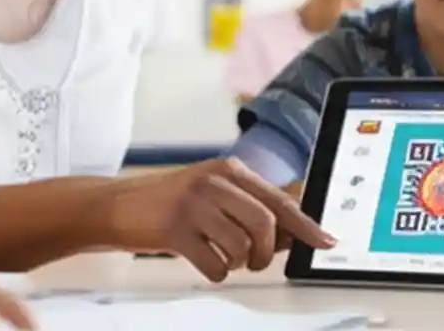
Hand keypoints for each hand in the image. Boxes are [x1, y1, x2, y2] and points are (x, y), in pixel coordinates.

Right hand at [108, 157, 335, 281]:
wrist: (117, 206)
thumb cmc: (171, 205)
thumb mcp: (213, 194)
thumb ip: (251, 208)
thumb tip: (294, 234)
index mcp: (230, 171)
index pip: (280, 201)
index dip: (307, 226)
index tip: (327, 242)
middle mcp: (215, 182)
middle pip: (266, 226)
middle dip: (265, 254)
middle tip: (252, 261)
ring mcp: (194, 204)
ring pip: (242, 247)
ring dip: (237, 263)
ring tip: (221, 256)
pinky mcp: (175, 229)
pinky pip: (214, 265)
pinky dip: (215, 273)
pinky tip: (203, 261)